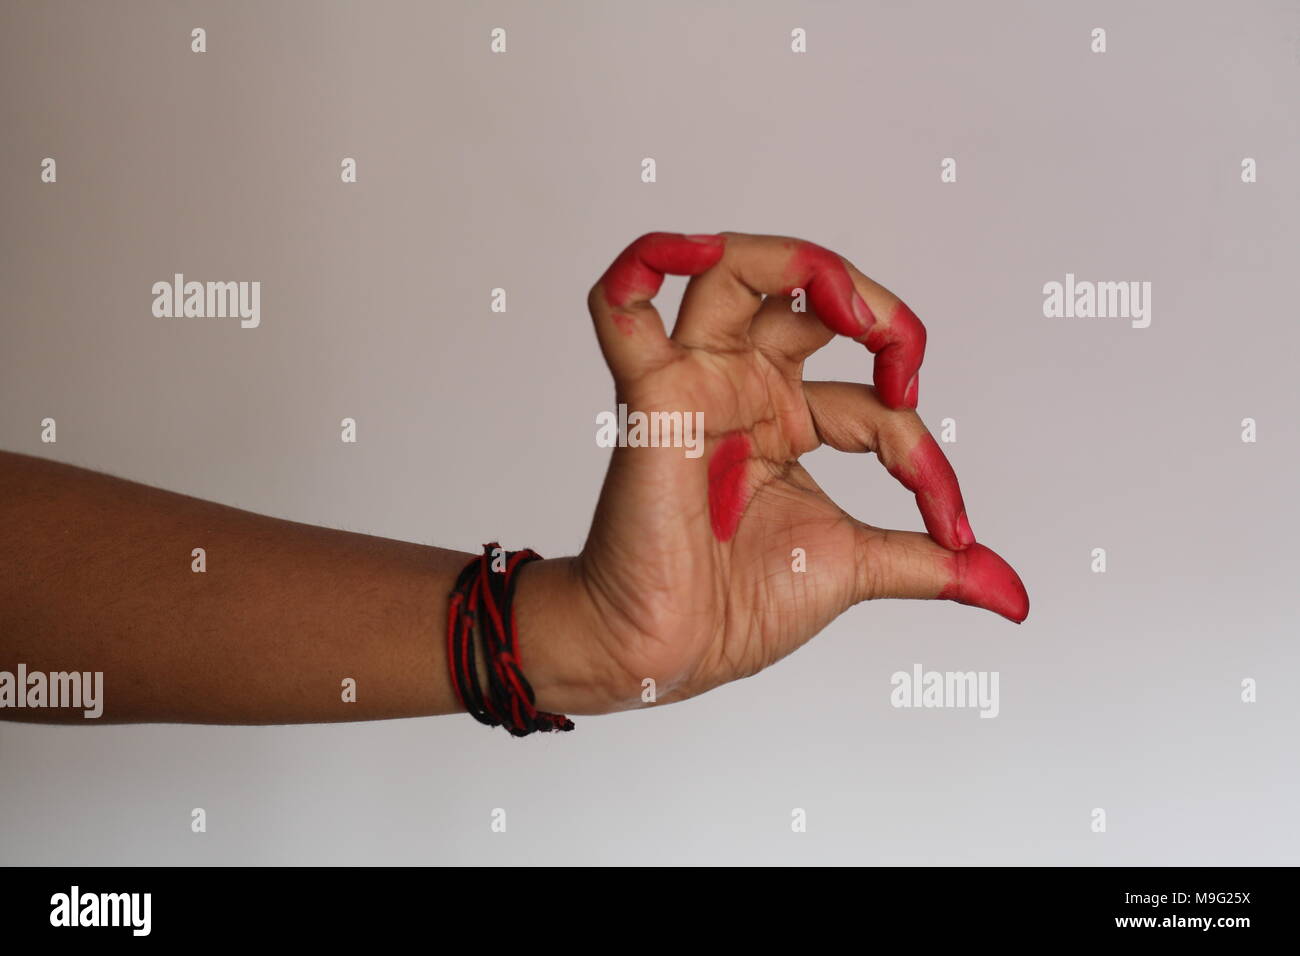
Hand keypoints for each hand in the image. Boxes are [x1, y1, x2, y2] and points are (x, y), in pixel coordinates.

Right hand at [534, 232, 1027, 715]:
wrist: (667, 654)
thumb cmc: (735, 608)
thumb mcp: (858, 566)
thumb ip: (932, 562)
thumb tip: (1011, 593)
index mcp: (784, 421)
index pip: (874, 403)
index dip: (924, 458)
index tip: (953, 528)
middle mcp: (741, 391)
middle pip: (805, 297)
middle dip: (875, 308)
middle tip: (906, 358)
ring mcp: (695, 386)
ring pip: (731, 270)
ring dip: (799, 263)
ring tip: (851, 306)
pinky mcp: (652, 397)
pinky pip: (622, 308)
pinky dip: (646, 262)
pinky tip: (688, 249)